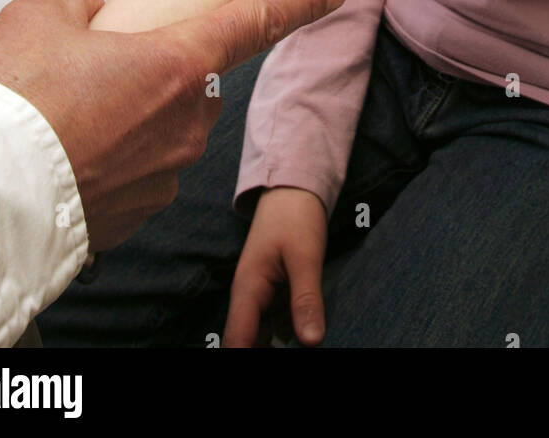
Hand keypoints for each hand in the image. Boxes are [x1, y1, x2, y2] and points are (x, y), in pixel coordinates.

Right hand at [0, 0, 344, 251]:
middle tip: (91, 69)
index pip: (258, 20)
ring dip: (128, 113)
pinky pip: (137, 166)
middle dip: (154, 66)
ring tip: (65, 115)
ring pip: (161, 122)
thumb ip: (82, 0)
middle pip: (190, 75)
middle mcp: (186, 117)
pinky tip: (67, 150)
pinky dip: (111, 155)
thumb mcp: (42, 14)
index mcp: (178, 60)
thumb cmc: (16, 108)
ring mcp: (166, 169)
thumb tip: (90, 14)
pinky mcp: (139, 209)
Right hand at [223, 186, 328, 347]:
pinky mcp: (274, 293)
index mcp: (248, 290)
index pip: (237, 342)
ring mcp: (261, 296)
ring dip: (273, 345)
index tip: (268, 356)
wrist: (294, 188)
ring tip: (299, 337)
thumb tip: (311, 343)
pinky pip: (276, 323)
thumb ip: (306, 300)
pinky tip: (303, 331)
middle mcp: (249, 298)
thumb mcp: (305, 257)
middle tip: (291, 346)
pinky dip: (285, 332)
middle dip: (262, 352)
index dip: (244, 359)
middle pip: (246, 343)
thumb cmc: (296, 217)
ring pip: (262, 335)